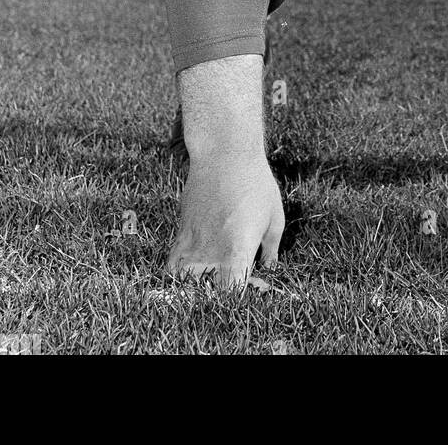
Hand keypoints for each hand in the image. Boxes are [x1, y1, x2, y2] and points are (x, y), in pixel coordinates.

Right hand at [167, 151, 284, 286]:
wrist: (224, 152)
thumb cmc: (255, 182)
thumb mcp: (274, 217)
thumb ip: (271, 249)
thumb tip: (269, 268)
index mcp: (237, 250)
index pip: (232, 294)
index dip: (244, 295)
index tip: (255, 283)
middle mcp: (211, 252)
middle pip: (209, 294)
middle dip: (223, 294)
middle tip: (238, 276)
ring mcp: (192, 243)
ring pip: (185, 284)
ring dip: (199, 287)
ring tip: (217, 273)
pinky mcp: (180, 233)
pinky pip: (173, 266)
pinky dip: (181, 274)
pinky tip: (199, 264)